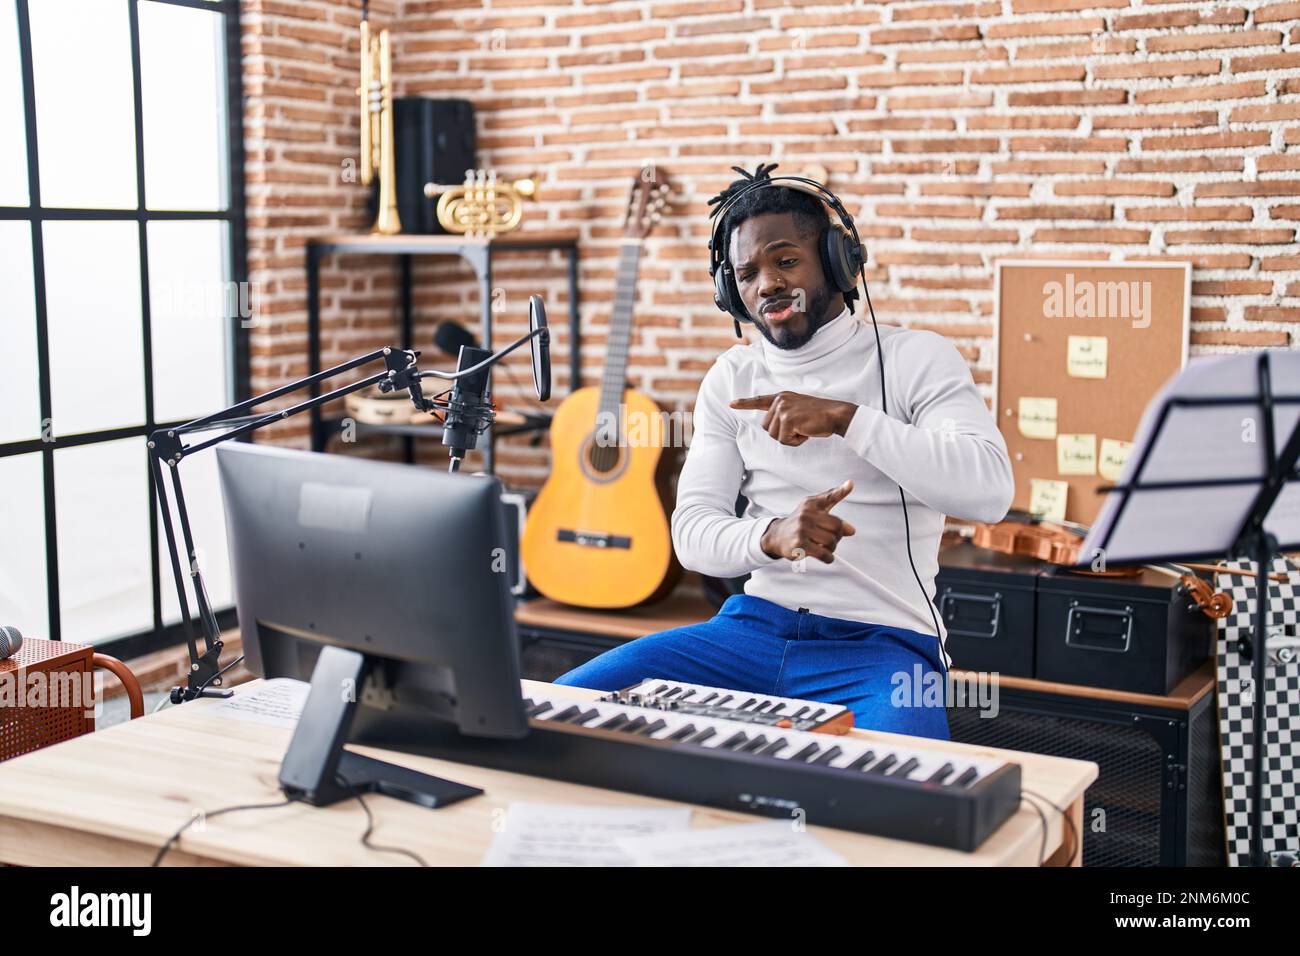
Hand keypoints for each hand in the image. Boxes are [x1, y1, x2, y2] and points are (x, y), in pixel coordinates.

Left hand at [730, 391, 857, 445]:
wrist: (836, 414)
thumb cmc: (820, 416)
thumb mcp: (799, 410)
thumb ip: (784, 414)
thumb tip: (770, 427)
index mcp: (782, 397)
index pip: (760, 400)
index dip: (745, 403)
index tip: (731, 404)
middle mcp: (780, 400)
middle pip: (767, 428)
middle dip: (782, 434)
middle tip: (801, 427)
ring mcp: (783, 409)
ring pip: (774, 436)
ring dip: (790, 438)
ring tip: (804, 428)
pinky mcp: (788, 419)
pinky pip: (784, 440)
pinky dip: (796, 441)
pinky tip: (806, 432)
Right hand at [759, 480, 856, 562]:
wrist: (777, 536)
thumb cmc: (800, 523)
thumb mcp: (813, 511)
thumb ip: (834, 518)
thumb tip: (851, 530)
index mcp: (810, 504)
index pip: (830, 497)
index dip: (841, 491)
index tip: (850, 483)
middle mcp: (806, 515)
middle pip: (837, 526)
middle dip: (838, 536)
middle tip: (831, 539)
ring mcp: (802, 529)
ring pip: (831, 541)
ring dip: (832, 548)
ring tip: (824, 547)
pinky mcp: (800, 545)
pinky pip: (824, 554)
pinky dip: (828, 557)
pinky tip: (825, 556)